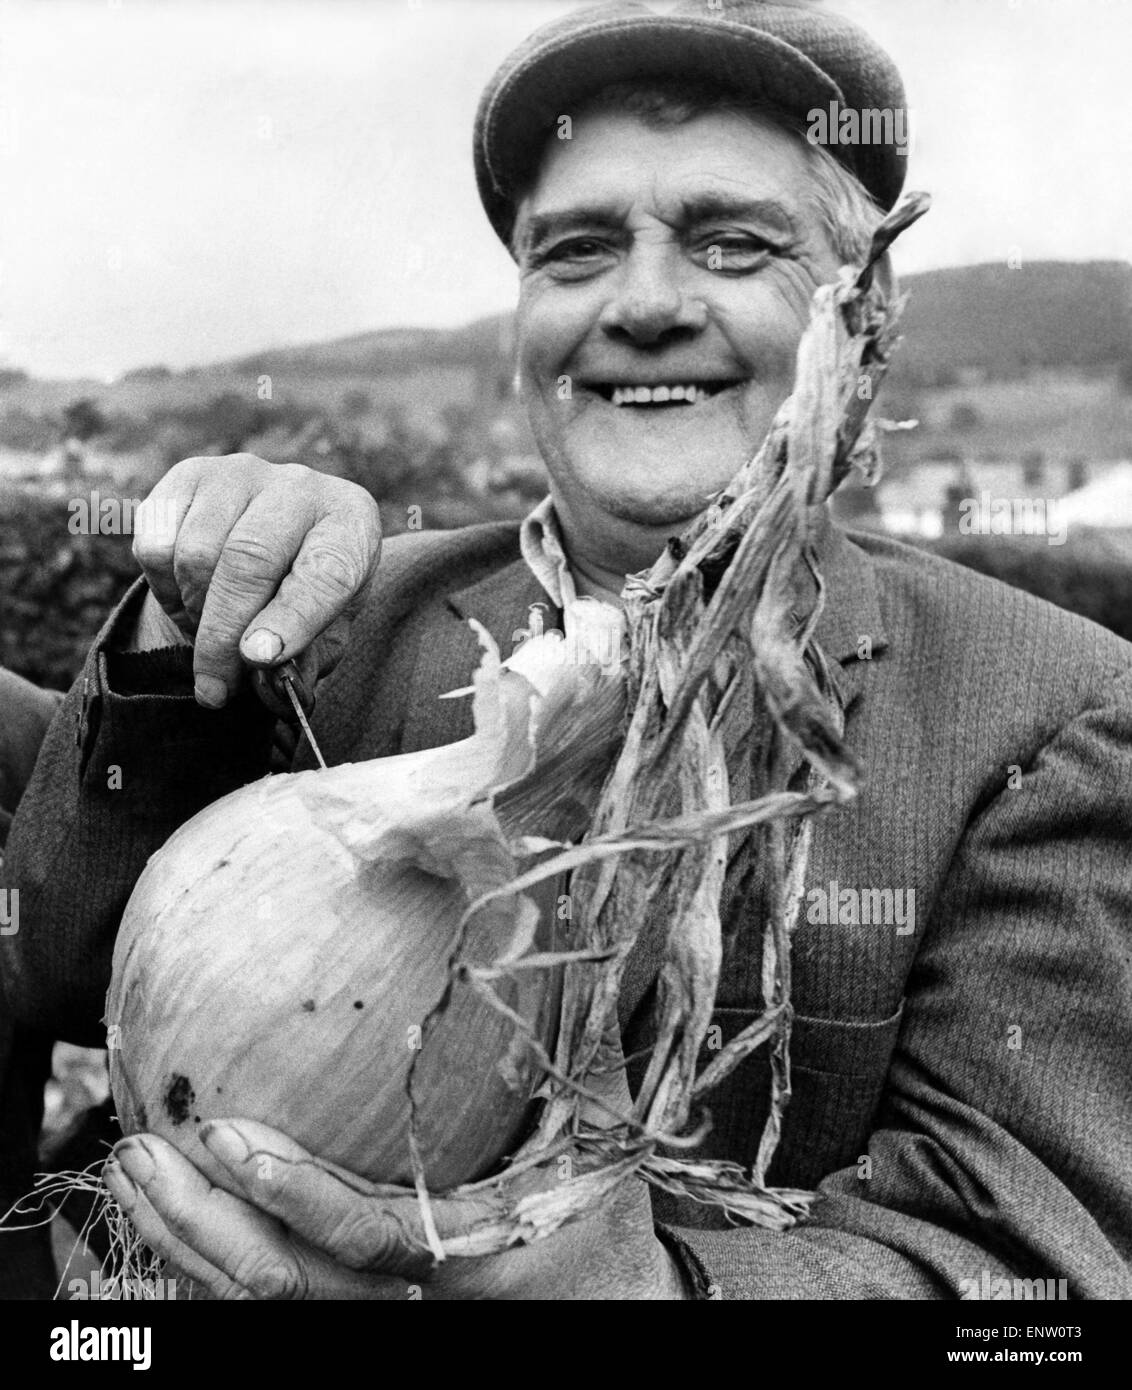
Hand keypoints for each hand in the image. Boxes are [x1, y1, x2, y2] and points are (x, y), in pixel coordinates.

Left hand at [101, 1029, 691, 1299]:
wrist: (607, 1307)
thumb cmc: (603, 1221)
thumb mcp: (603, 1133)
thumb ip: (588, 1040)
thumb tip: (570, 926)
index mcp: (458, 1251)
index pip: (359, 1235)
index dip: (292, 1192)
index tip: (228, 1135)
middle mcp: (402, 1296)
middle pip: (279, 1284)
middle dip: (200, 1225)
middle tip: (140, 1151)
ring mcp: (368, 1313)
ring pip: (253, 1302)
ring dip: (182, 1240)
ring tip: (128, 1167)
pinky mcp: (348, 1312)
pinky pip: (255, 1303)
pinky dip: (196, 1258)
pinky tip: (159, 1203)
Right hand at [130, 454, 381, 708]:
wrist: (271, 550)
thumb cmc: (306, 599)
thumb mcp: (324, 635)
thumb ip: (302, 662)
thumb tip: (264, 678)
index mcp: (351, 522)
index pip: (326, 570)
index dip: (293, 617)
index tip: (259, 658)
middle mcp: (302, 487)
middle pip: (249, 561)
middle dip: (224, 635)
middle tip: (215, 687)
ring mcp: (241, 474)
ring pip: (196, 555)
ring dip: (195, 612)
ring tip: (212, 631)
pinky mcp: (188, 476)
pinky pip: (155, 542)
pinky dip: (163, 587)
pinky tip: (189, 594)